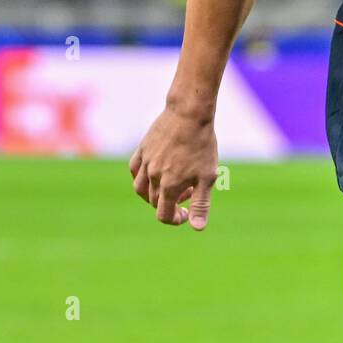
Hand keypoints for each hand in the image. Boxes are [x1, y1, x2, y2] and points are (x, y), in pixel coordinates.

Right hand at [129, 107, 218, 229]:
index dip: (175, 219)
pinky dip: (140, 177)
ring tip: (168, 187)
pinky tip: (152, 173)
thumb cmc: (202, 146)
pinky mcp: (142, 149)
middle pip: (154, 202)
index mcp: (169, 186)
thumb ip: (201, 203)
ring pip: (140, 188)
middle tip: (188, 193)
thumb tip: (197, 228)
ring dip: (153, 194)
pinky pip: (134, 169)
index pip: (164, 215)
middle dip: (169, 204)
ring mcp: (145, 162)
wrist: (189, 114)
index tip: (186, 214)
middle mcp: (153, 177)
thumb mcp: (207, 177)